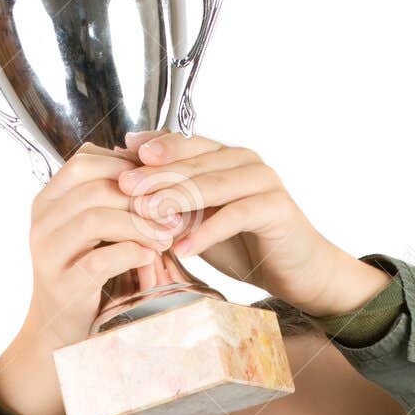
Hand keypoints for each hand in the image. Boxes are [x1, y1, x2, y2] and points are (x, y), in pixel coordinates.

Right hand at [0, 142, 176, 414]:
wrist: (59, 330)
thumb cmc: (85, 276)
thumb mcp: (94, 232)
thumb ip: (111, 201)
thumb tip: (151, 166)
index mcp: (48, 200)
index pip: (85, 160)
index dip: (128, 165)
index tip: (162, 180)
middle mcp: (42, 221)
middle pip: (93, 186)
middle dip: (140, 195)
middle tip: (174, 208)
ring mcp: (48, 253)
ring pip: (94, 219)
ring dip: (138, 223)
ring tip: (167, 235)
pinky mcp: (63, 285)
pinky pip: (99, 261)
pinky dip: (130, 254)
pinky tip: (152, 255)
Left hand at [117, 130, 387, 318]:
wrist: (296, 271)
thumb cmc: (246, 246)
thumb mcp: (201, 221)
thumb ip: (175, 203)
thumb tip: (127, 190)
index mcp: (224, 156)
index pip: (183, 144)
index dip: (151, 149)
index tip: (118, 157)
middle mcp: (244, 160)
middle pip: (193, 161)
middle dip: (156, 174)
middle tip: (124, 186)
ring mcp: (262, 180)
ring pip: (212, 184)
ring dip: (176, 199)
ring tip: (146, 214)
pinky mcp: (276, 207)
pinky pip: (235, 216)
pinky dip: (207, 233)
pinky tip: (183, 248)